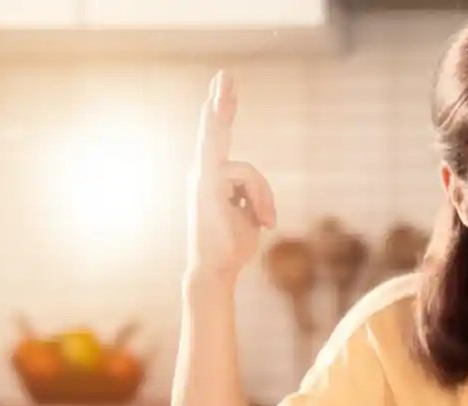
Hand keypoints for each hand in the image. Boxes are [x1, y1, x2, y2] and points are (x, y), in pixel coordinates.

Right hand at [187, 70, 276, 280]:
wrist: (215, 268)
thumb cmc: (232, 245)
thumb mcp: (249, 214)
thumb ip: (251, 194)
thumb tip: (254, 189)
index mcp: (211, 176)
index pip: (217, 138)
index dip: (221, 113)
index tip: (224, 88)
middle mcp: (202, 173)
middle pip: (214, 131)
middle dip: (221, 103)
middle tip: (226, 75)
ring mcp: (202, 178)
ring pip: (248, 170)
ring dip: (263, 199)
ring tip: (265, 222)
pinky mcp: (208, 187)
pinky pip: (246, 177)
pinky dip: (259, 200)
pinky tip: (260, 220)